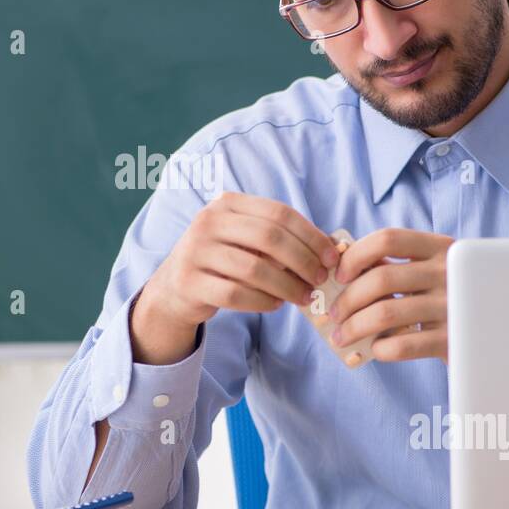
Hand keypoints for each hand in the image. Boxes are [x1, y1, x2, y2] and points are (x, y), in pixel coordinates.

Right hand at [141, 191, 340, 331]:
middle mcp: (208, 221)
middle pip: (269, 238)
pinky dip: (263, 302)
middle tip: (320, 279)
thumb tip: (332, 249)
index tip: (332, 257)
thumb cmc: (224, 260)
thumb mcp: (246, 240)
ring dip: (287, 286)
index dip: (311, 235)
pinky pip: (236, 294)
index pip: (279, 213)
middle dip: (302, 261)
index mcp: (227, 203)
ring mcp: (195, 251)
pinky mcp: (189, 282)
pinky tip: (276, 305)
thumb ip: (281, 240)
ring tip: (303, 297)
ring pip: (254, 269)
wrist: (176, 286)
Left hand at [327, 227, 454, 364]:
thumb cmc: (451, 297)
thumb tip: (341, 269)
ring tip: (341, 337)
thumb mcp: (433, 271)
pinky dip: (380, 348)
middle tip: (333, 315)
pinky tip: (375, 349)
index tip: (339, 275)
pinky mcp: (452, 340)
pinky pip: (402, 345)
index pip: (388, 238)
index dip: (355, 255)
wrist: (502, 329)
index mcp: (440, 248)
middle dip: (346, 299)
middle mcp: (447, 273)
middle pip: (381, 278)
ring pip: (385, 313)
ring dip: (353, 327)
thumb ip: (397, 266)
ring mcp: (451, 306)